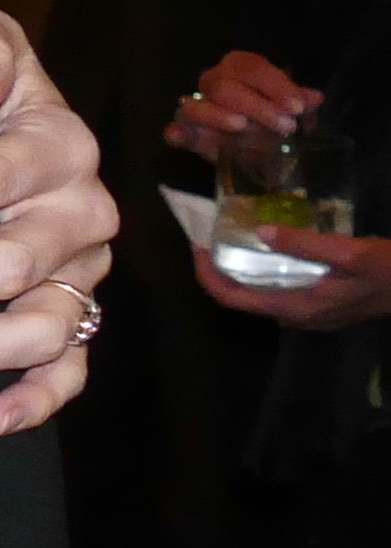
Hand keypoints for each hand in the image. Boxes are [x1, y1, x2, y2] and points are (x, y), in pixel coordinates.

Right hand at [164, 48, 316, 161]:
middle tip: (285, 127)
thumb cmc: (274, 118)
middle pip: (225, 87)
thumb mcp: (291, 109)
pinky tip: (183, 136)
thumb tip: (313, 98)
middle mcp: (212, 82)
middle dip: (257, 106)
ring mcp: (195, 108)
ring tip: (243, 128)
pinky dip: (178, 132)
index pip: (252, 68)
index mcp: (238, 68)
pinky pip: (174, 130)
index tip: (298, 107)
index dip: (275, 85)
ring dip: (219, 116)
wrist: (259, 147)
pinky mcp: (185, 133)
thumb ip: (298, 101)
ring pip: (196, 106)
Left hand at [194, 228, 390, 329]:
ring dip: (239, 271)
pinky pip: (278, 291)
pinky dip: (263, 272)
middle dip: (218, 269)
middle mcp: (295, 316)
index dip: (206, 274)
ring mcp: (308, 314)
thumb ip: (306, 245)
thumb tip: (263, 232)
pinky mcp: (320, 306)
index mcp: (296, 307)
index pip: (232, 298)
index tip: (195, 245)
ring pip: (259, 295)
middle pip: (240, 297)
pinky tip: (268, 249)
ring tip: (230, 239)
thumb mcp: (352, 253)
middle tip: (208, 237)